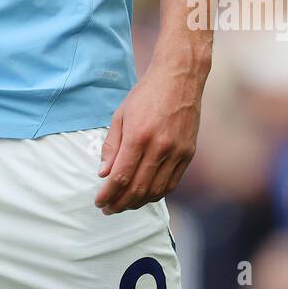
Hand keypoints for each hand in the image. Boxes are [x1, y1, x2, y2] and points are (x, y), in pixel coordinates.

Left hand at [94, 70, 200, 212]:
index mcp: (138, 136)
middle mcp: (159, 147)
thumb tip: (103, 173)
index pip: (120, 176)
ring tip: (124, 205)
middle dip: (120, 203)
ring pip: (156, 191)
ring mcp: (176, 152)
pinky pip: (172, 183)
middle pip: (138, 188)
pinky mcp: (188, 154)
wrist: (178, 79)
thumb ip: (111, 146)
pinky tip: (144, 195)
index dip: (108, 194)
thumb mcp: (120, 115)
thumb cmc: (146, 95)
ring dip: (138, 203)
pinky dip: (157, 194)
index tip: (99, 202)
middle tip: (108, 209)